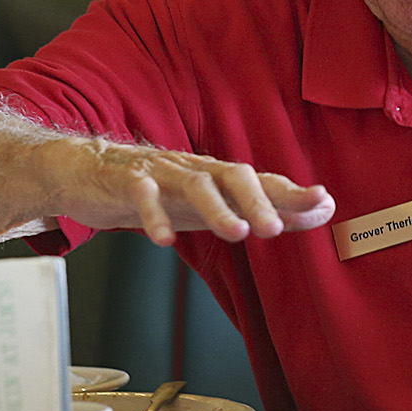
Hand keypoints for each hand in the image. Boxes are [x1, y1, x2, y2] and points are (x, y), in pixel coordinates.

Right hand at [53, 138, 334, 245]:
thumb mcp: (216, 203)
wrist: (87, 172)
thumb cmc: (162, 190)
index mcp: (220, 177)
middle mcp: (197, 170)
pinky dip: (154, 216)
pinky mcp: (126, 181)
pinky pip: (142, 195)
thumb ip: (269, 208)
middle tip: (275, 231)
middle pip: (234, 175)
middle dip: (258, 201)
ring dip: (217, 208)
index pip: (264, 180)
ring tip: (236, 234)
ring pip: (194, 184)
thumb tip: (324, 210)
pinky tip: (165, 240)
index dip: (293, 192)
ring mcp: (162, 174)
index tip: (324, 203)